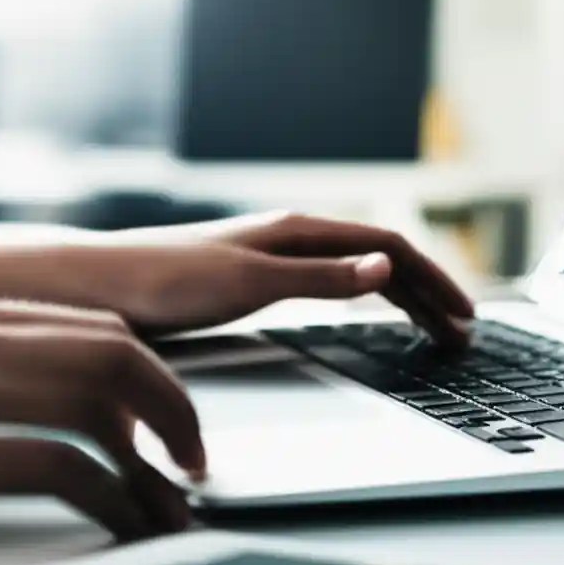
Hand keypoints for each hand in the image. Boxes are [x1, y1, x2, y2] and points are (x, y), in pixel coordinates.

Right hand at [0, 289, 202, 539]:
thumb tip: (44, 402)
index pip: (90, 326)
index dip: (152, 376)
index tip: (172, 422)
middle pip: (110, 353)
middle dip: (174, 409)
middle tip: (196, 460)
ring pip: (92, 406)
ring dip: (149, 465)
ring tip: (169, 508)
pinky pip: (50, 468)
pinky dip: (106, 499)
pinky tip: (120, 524)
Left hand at [79, 212, 475, 345]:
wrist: (99, 289)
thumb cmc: (164, 282)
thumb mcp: (250, 283)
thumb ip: (321, 277)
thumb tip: (388, 265)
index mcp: (300, 230)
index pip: (390, 247)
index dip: (435, 281)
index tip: (465, 317)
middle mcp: (293, 238)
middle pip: (381, 259)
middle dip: (428, 294)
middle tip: (461, 333)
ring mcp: (277, 258)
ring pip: (359, 273)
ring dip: (402, 300)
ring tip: (431, 331)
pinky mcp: (257, 282)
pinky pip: (333, 287)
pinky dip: (367, 304)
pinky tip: (370, 319)